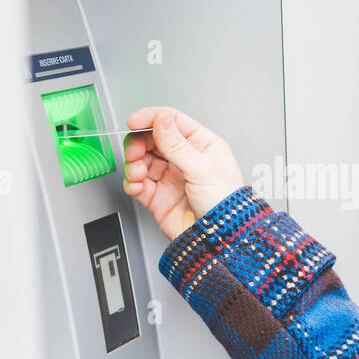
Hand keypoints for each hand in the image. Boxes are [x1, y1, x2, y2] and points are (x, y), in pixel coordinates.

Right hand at [122, 106, 245, 241]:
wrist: (218, 240)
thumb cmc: (225, 204)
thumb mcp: (202, 168)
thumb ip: (177, 144)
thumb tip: (161, 119)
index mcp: (201, 145)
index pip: (172, 121)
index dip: (151, 118)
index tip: (134, 122)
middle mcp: (184, 159)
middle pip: (152, 140)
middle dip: (138, 144)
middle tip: (135, 152)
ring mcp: (170, 177)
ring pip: (142, 160)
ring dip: (134, 164)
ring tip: (138, 173)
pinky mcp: (158, 196)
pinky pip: (138, 183)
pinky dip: (133, 182)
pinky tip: (137, 185)